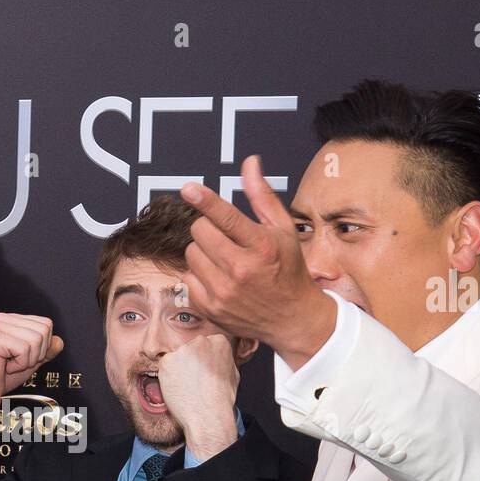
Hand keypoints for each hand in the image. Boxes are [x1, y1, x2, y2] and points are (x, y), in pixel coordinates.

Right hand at [0, 311, 63, 392]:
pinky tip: (7, 366)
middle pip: (43, 330)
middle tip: (17, 361)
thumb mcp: (31, 361)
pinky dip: (19, 364)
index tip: (24, 356)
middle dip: (36, 354)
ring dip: (27, 360)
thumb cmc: (2, 377)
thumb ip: (47, 351)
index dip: (42, 346)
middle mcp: (3, 320)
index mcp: (11, 321)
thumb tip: (59, 341)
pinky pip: (24, 349)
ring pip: (36, 340)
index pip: (45, 324)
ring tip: (11, 364)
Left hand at [157, 334, 239, 460]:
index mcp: (219, 342)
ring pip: (176, 358)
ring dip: (178, 370)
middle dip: (189, 363)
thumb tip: (218, 360)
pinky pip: (165, 368)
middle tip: (193, 382)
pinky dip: (168, 378)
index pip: (204, 346)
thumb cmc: (221, 399)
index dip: (202, 361)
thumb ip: (222, 361)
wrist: (208, 414)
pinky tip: (178, 389)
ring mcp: (182, 350)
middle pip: (189, 349)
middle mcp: (200, 341)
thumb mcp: (232, 374)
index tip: (202, 373)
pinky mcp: (167, 361)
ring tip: (186, 387)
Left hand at [181, 155, 336, 369]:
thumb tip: (249, 162)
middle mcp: (241, 270)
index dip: (205, 200)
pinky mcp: (210, 308)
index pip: (226, 217)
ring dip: (203, 252)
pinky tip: (219, 279)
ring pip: (191, 253)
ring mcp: (223, 292)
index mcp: (262, 246)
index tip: (188, 189)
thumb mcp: (283, 229)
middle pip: (200, 231)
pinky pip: (187, 278)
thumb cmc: (288, 269)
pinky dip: (199, 275)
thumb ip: (262, 196)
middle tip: (226, 237)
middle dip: (209, 228)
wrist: (292, 318)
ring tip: (224, 260)